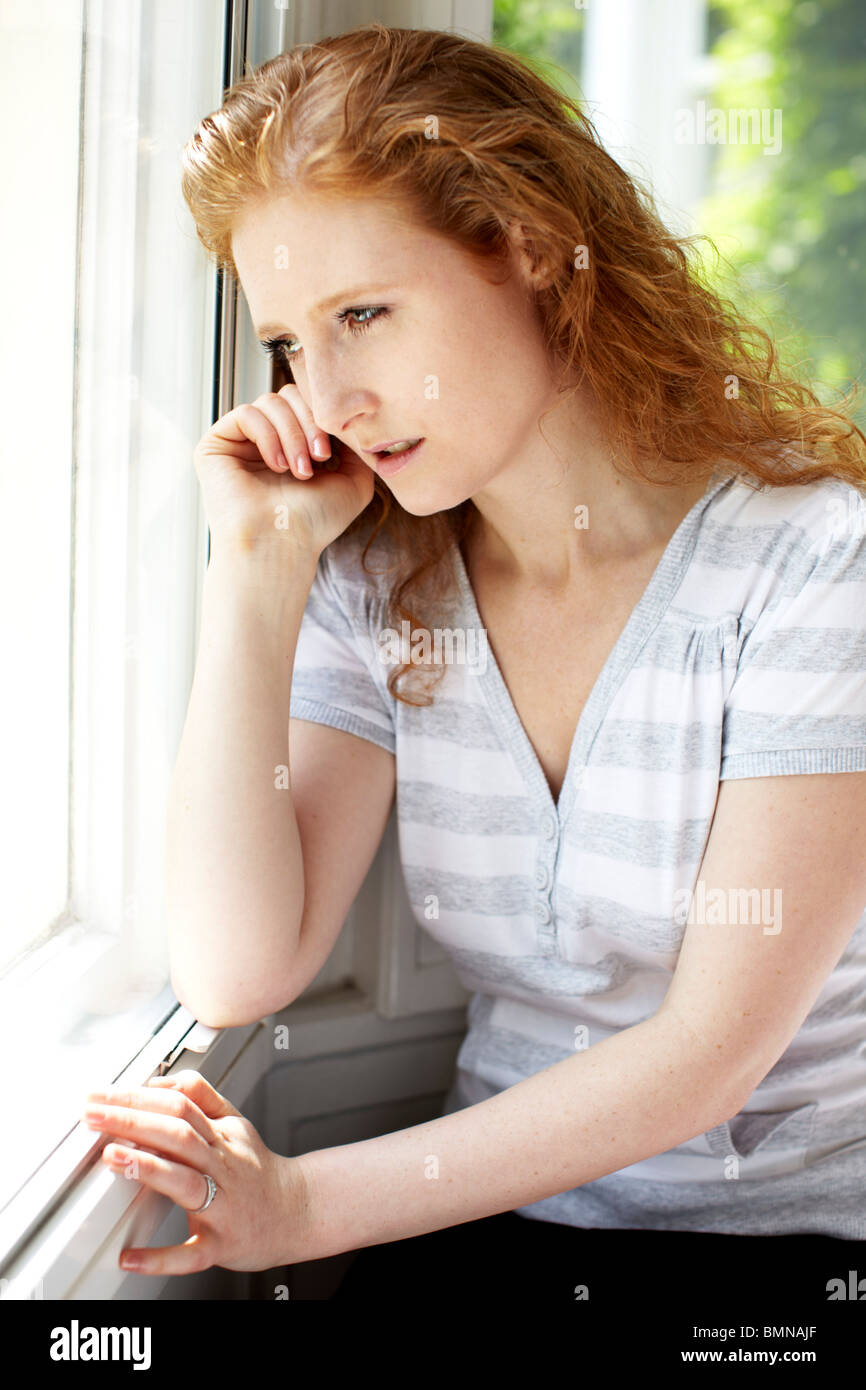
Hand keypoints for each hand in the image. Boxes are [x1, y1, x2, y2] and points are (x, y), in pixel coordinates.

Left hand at [81, 1070, 311, 1274]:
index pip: (181, 1106)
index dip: (141, 1096)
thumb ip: (201, 1098)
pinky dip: (161, 1258)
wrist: (298, 1212)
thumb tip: (159, 1081)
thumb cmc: (258, 1171)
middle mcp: (223, 1167)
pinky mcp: (222, 1245)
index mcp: (222, 1137)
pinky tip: (132, 1256)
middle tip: (94, 1115)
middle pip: (179, 1136)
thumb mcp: (235, 1123)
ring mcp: (223, 1207)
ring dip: (149, 1169)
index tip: (104, 1095)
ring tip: (113, 1157)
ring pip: (187, 1183)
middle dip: (133, 1121)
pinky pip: (191, 1253)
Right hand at [194, 382, 374, 559]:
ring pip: (270, 402)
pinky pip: (247, 413)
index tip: (333, 452)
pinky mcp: (216, 445)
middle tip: (320, 457)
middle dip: (310, 422)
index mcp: (291, 446)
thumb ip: (356, 449)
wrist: (281, 545)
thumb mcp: (353, 482)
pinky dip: (268, 436)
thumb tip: (351, 421)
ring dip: (292, 434)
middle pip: (289, 396)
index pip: (306, 404)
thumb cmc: (314, 523)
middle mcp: (263, 441)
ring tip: (300, 471)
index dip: (322, 417)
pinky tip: (277, 466)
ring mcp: (239, 442)